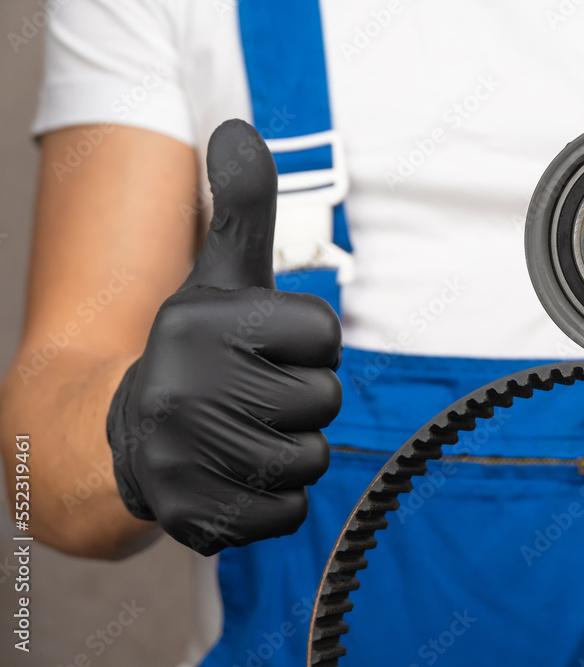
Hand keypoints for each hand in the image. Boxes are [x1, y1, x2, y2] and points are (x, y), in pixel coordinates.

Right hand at [106, 120, 341, 555]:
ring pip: (312, 458)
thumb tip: (237, 128)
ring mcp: (185, 458)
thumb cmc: (200, 348)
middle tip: (252, 395)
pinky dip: (274, 499)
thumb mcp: (221, 273)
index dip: (308, 342)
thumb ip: (244, 204)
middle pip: (324, 400)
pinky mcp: (195, 517)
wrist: (127, 435)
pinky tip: (234, 476)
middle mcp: (186, 389)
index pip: (326, 334)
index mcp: (203, 323)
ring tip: (243, 434)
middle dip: (301, 397)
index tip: (266, 346)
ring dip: (291, 448)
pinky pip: (289, 513)